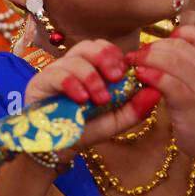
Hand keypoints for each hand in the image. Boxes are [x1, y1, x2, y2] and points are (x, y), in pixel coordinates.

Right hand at [23, 38, 161, 149]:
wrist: (58, 150)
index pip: (104, 48)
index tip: (126, 73)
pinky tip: (81, 99)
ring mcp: (54, 73)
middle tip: (116, 78)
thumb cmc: (85, 131)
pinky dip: (72, 83)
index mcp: (90, 69)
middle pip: (88, 45)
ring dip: (92, 76)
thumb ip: (135, 108)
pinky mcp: (38, 84)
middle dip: (105, 57)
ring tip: (99, 99)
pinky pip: (56, 73)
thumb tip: (156, 91)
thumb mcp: (116, 121)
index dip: (116, 55)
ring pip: (74, 58)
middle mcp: (71, 66)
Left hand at [125, 24, 194, 165]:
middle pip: (178, 45)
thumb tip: (158, 53)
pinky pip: (170, 83)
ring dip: (147, 59)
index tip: (157, 47)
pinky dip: (152, 76)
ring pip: (173, 60)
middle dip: (151, 47)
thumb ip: (187, 67)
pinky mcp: (192, 104)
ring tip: (132, 64)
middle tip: (133, 56)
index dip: (174, 35)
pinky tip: (140, 76)